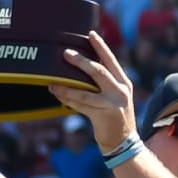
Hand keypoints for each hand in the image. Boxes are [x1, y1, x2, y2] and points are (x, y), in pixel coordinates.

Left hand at [48, 31, 136, 151]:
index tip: (90, 34)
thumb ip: (106, 83)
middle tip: (66, 53)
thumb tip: (85, 67)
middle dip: (81, 61)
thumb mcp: (117, 97)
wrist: (124, 143)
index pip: (111, 61)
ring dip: (66, 85)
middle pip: (98, 71)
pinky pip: (80, 104)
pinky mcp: (102, 115)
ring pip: (84, 90)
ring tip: (52, 81)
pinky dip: (67, 99)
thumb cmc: (116, 117)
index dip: (101, 47)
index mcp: (124, 83)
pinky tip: (57, 93)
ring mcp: (112, 104)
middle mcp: (120, 91)